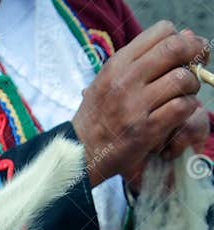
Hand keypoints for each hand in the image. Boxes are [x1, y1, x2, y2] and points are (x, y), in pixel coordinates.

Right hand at [72, 21, 209, 185]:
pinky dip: (188, 108)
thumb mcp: (110, 79)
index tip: (183, 53)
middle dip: (194, 56)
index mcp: (118, 63)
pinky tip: (179, 113)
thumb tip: (188, 37)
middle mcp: (126, 80)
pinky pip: (181, 108)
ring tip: (184, 95)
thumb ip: (144, 59)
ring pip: (182, 79)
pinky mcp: (146, 129)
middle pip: (176, 49)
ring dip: (191, 86)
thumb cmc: (98, 115)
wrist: (80, 151)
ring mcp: (136, 105)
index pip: (163, 31)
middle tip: (195, 68)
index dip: (180, 39)